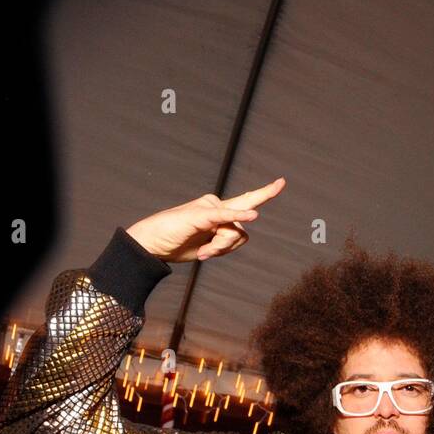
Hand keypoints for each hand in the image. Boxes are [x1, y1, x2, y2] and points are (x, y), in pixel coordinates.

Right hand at [124, 177, 286, 261]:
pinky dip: (239, 216)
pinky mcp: (201, 214)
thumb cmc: (177, 244)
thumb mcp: (208, 248)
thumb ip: (226, 242)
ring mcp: (208, 208)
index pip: (246, 201)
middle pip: (241, 230)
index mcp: (218, 213)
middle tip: (222, 240)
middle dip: (230, 247)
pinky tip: (254, 215)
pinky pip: (226, 216)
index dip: (264, 193)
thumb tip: (237, 235)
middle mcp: (215, 205)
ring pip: (234, 233)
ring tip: (202, 252)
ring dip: (220, 249)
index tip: (281, 182)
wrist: (151, 244)